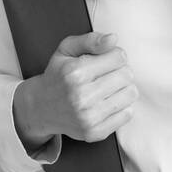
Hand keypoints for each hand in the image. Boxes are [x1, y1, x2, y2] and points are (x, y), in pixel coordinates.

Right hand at [18, 31, 137, 144]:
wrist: (41, 108)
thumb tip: (113, 39)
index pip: (119, 57)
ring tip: (107, 88)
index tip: (106, 60)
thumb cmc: (57, 76)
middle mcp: (81, 96)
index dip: (114, 55)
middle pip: (127, 75)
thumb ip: (90, 40)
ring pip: (130, 94)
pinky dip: (121, 106)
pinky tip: (106, 102)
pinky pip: (127, 114)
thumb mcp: (66, 49)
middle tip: (106, 74)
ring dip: (122, 88)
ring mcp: (88, 117)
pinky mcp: (95, 132)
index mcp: (75, 72)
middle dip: (120, 71)